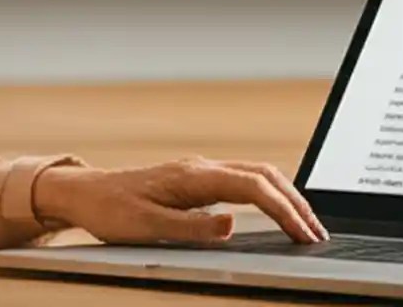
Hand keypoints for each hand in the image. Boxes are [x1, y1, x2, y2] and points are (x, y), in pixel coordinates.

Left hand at [34, 157, 329, 245]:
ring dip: (285, 196)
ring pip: (256, 173)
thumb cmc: (110, 211)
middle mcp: (200, 168)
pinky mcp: (196, 179)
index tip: (304, 236)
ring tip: (305, 224)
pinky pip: (243, 179)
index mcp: (192, 177)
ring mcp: (199, 171)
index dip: (284, 211)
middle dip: (296, 202)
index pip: (253, 187)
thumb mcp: (146, 227)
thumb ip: (191, 227)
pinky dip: (269, 193)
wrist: (85, 193)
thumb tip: (232, 223)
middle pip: (264, 175)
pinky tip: (275, 210)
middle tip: (317, 233)